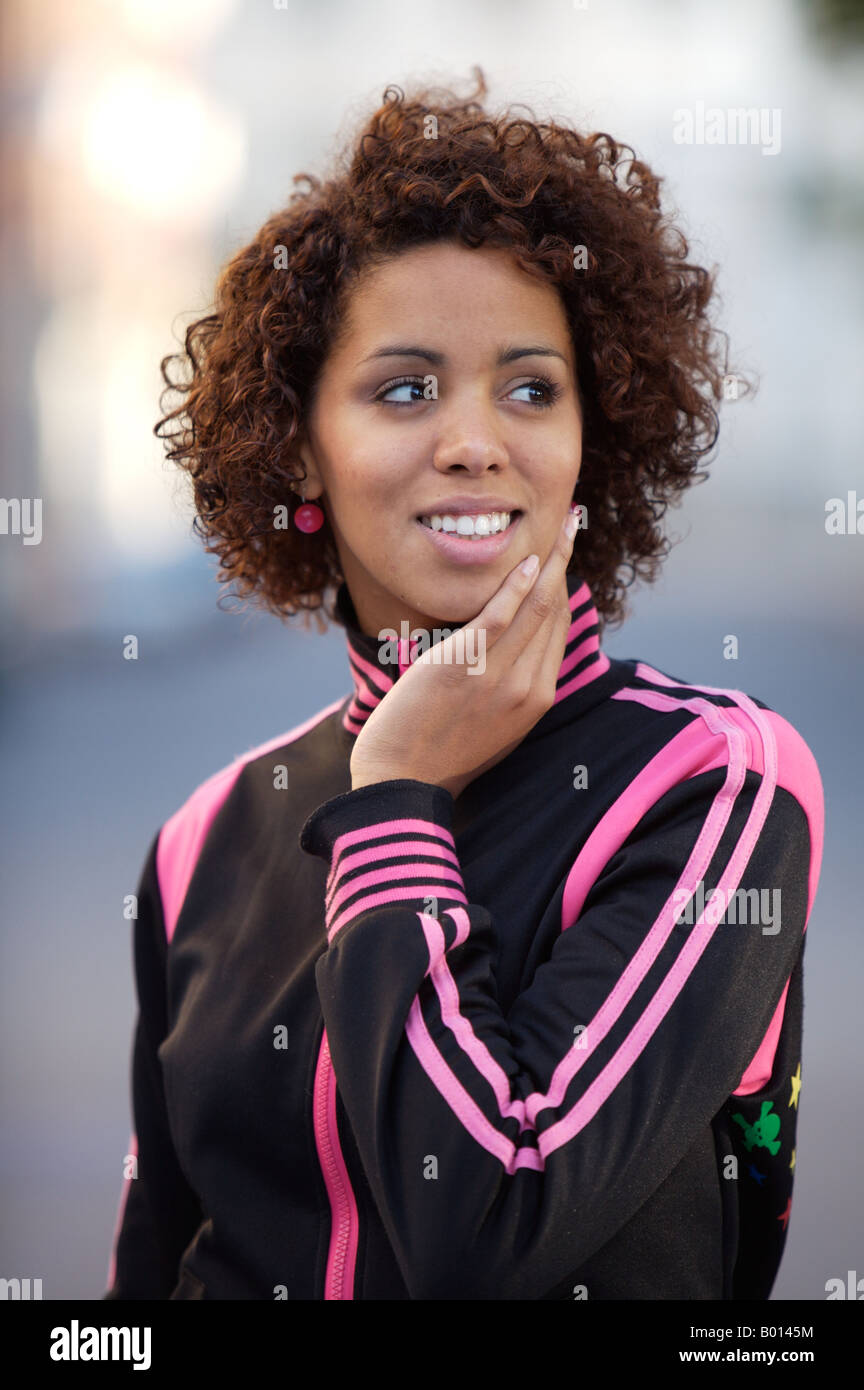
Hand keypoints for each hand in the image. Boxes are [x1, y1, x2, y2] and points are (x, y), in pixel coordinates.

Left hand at [350, 506, 579, 798]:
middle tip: (572, 523)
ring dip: (553, 561)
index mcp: (537, 700)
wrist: (401, 781)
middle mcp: (527, 687)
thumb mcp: (493, 725)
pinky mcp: (465, 665)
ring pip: (538, 608)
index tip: (566, 554)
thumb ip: (511, 688)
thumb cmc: (438, 752)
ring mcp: (499, 676)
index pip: (560, 630)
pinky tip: (530, 560)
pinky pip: (501, 617)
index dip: (564, 586)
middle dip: (566, 563)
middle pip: (555, 612)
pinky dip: (518, 586)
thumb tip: (516, 654)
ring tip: (563, 525)